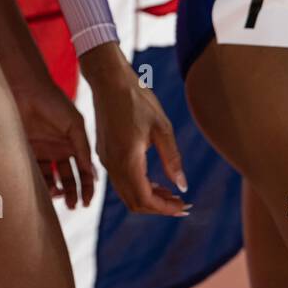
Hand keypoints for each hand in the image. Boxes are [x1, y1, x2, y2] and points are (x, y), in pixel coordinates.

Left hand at [13, 72, 95, 208]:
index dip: (87, 186)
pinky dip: (42, 183)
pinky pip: (36, 172)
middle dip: (72, 194)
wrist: (27, 89)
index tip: (88, 201)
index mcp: (74, 144)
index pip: (84, 171)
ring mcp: (44, 152)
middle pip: (68, 178)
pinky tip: (47, 187)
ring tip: (59, 197)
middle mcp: (60, 150)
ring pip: (52, 179)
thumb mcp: (74, 124)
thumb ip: (83, 148)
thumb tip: (93, 174)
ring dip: (57, 191)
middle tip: (74, 206)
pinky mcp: (28, 151)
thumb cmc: (54, 102)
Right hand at [85, 47, 189, 216]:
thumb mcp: (161, 127)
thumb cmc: (137, 98)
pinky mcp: (103, 153)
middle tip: (181, 203)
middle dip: (158, 207)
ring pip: (126, 193)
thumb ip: (172, 159)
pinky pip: (120, 180)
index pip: (145, 199)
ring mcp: (105, 159)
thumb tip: (183, 186)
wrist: (108, 79)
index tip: (184, 206)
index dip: (165, 208)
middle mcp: (112, 164)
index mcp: (126, 159)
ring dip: (148, 198)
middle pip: (134, 202)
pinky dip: (137, 186)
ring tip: (171, 193)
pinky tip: (153, 179)